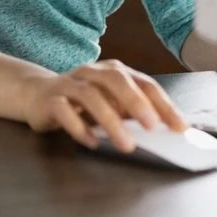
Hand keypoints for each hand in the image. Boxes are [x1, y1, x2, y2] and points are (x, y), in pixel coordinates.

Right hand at [19, 60, 187, 152]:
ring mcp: (68, 84)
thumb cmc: (81, 102)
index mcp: (113, 71)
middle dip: (136, 102)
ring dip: (110, 120)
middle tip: (152, 127)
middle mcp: (91, 72)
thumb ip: (133, 114)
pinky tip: (92, 142)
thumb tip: (165, 131)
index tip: (180, 127)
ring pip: (89, 95)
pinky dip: (79, 127)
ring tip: (125, 144)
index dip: (163, 104)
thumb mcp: (111, 105)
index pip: (143, 83)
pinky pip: (63, 110)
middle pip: (115, 80)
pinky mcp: (49, 100)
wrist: (36, 94)